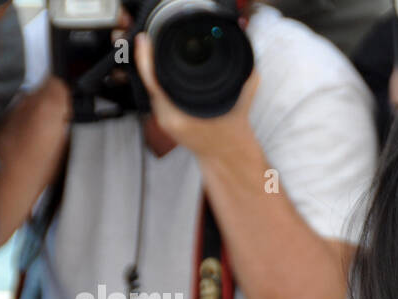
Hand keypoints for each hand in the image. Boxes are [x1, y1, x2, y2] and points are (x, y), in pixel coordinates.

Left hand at [132, 29, 259, 160]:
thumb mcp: (242, 105)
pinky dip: (158, 83)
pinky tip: (161, 72)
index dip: (146, 58)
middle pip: (149, 83)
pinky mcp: (166, 122)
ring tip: (153, 51)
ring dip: (152, 72)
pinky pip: (155, 97)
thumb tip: (251, 63)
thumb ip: (247, 82)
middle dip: (147, 60)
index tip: (145, 41)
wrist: (229, 158)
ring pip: (151, 90)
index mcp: (182, 116)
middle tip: (149, 40)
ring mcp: (165, 122)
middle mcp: (169, 119)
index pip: (154, 81)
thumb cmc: (234, 135)